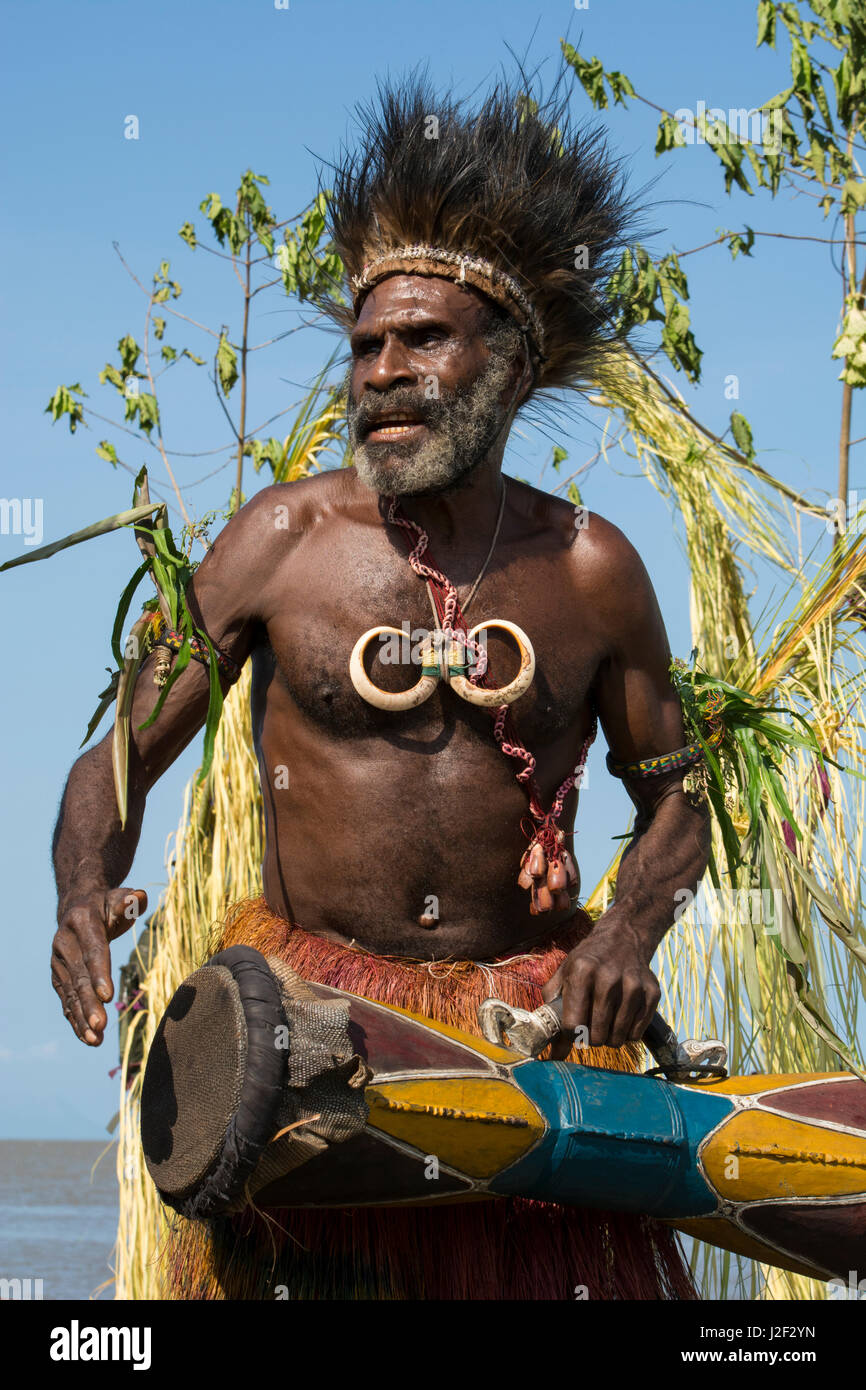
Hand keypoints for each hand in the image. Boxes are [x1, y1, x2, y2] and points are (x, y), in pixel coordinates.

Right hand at [51, 887, 146, 1045]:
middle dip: (89, 1004)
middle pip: (79, 977)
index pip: (93, 951)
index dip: (99, 974)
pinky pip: (66, 1001)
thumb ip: (130, 900)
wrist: (77, 908)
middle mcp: (64, 943)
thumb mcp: (120, 898)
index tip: (108, 996)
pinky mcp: (59, 977)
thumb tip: (139, 898)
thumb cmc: (107, 905)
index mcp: (81, 922)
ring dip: (82, 1018)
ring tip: (96, 1039)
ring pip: (70, 994)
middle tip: (100, 1026)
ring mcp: (58, 962)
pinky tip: (88, 1038)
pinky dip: (76, 1021)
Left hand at [541, 921, 659, 1058]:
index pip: (573, 1025)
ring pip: (618, 1038)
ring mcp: (634, 985)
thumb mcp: (564, 973)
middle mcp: (609, 978)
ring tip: (605, 1023)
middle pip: (596, 1035)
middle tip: (590, 1028)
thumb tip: (554, 1054)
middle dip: (590, 1038)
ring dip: (609, 1038)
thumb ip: (552, 1010)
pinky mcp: (652, 993)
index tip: (573, 1029)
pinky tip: (621, 1017)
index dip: (570, 1034)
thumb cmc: (589, 961)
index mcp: (582, 971)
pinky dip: (627, 1033)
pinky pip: (636, 1034)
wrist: (624, 937)